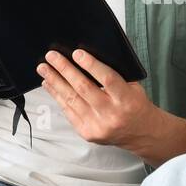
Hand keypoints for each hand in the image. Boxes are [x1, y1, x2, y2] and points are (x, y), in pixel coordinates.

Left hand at [38, 49, 155, 149]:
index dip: (91, 65)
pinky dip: (57, 96)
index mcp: (126, 100)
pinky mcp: (87, 132)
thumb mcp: (133, 87)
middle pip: (83, 88)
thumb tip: (87, 58)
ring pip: (71, 99)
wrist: (140, 133)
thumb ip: (114, 75)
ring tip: (44, 69)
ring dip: (55, 82)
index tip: (76, 53)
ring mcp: (98, 125)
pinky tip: (50, 85)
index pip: (107, 79)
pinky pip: (68, 111)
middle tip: (51, 56)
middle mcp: (111, 114)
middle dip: (65, 69)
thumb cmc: (135, 105)